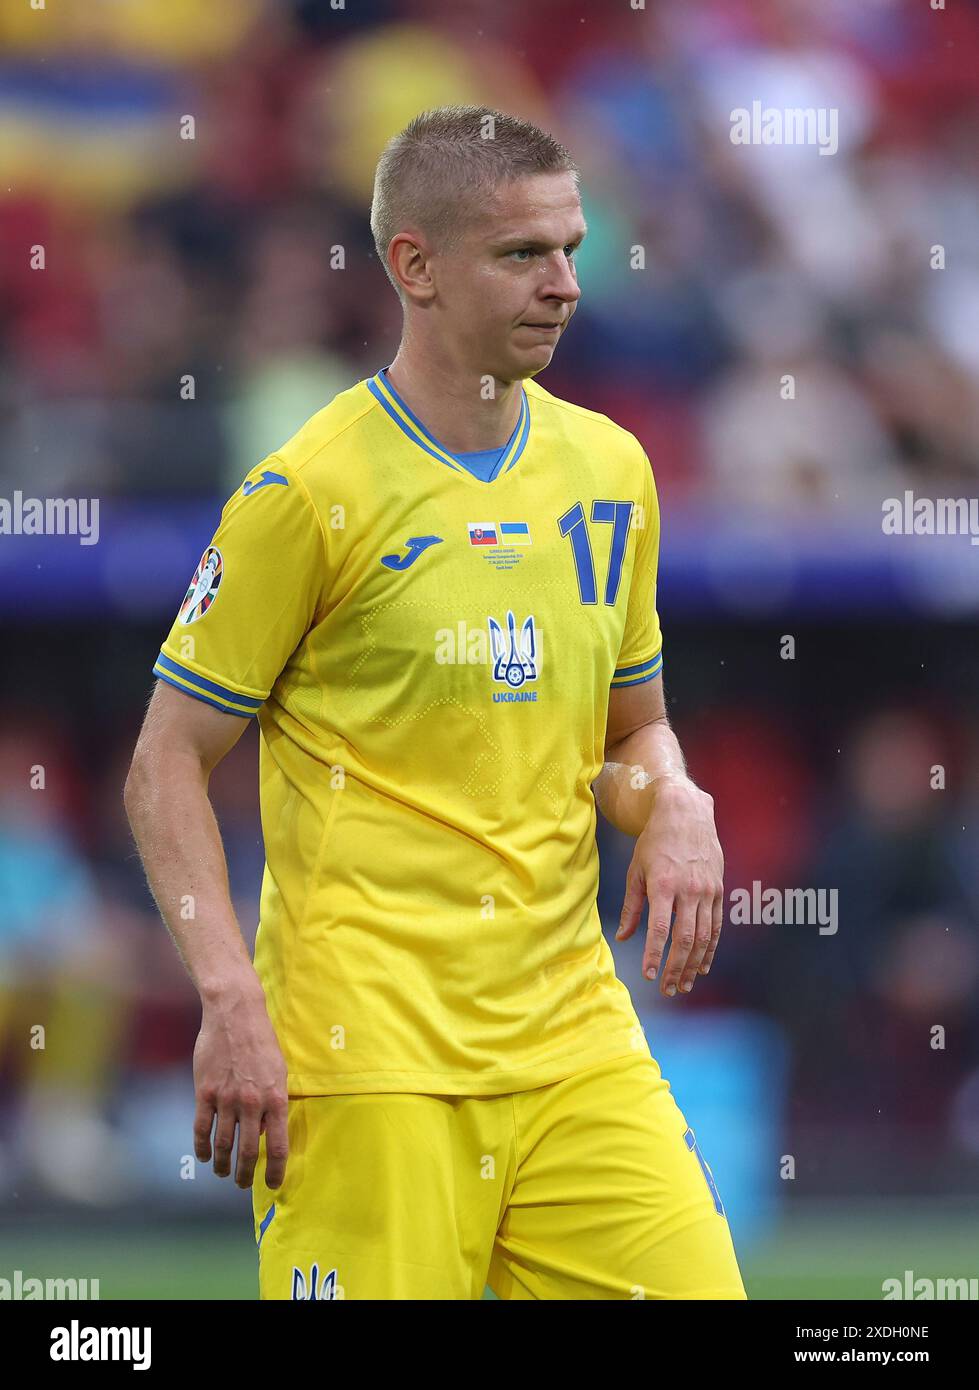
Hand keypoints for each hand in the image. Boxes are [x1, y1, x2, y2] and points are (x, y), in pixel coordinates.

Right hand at [193, 981, 288, 1188]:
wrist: (235, 1015)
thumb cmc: (261, 1042)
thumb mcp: (279, 1071)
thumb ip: (274, 1102)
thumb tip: (266, 1131)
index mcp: (275, 1099)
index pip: (278, 1146)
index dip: (276, 1170)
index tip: (273, 1184)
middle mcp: (252, 1104)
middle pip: (249, 1151)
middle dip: (246, 1174)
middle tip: (243, 1184)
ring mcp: (226, 1099)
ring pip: (223, 1144)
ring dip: (223, 1164)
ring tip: (223, 1173)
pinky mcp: (205, 1093)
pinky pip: (202, 1128)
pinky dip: (202, 1147)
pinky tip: (204, 1156)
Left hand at [615, 775, 723, 996]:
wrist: (685, 813)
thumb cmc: (654, 841)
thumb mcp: (636, 870)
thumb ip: (632, 906)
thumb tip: (624, 938)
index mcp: (663, 884)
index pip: (660, 929)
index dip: (655, 955)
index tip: (649, 975)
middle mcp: (688, 890)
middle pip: (685, 938)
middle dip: (677, 968)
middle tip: (669, 990)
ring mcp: (707, 891)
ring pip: (704, 936)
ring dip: (694, 964)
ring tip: (685, 985)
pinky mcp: (718, 890)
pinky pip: (716, 925)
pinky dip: (710, 948)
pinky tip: (703, 965)